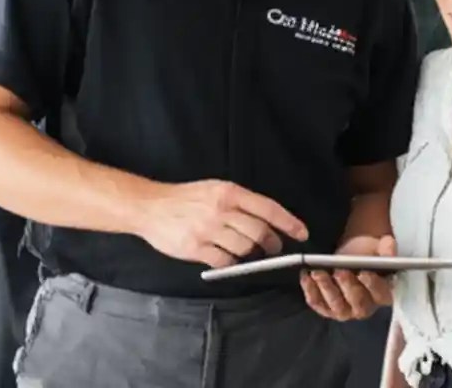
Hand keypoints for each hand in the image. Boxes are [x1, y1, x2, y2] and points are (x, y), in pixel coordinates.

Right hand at [135, 179, 308, 267]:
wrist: (150, 206)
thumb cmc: (184, 198)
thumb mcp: (213, 189)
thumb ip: (239, 203)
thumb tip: (267, 221)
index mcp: (228, 192)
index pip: (268, 208)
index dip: (288, 222)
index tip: (301, 232)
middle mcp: (220, 210)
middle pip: (259, 232)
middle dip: (272, 243)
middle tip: (273, 247)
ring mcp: (208, 231)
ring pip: (245, 249)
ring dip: (250, 253)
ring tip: (244, 249)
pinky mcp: (196, 248)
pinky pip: (225, 261)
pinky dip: (231, 262)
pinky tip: (226, 256)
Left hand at [301, 234, 396, 320]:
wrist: (351, 257)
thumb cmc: (368, 254)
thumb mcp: (378, 247)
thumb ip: (386, 248)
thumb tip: (390, 245)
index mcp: (383, 294)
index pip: (381, 294)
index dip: (373, 285)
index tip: (364, 272)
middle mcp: (365, 307)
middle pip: (358, 303)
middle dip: (348, 287)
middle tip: (339, 271)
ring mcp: (345, 311)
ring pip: (337, 306)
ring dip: (327, 289)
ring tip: (318, 272)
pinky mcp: (327, 309)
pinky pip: (318, 304)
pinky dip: (310, 291)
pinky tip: (305, 276)